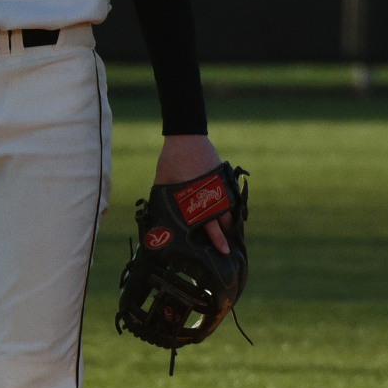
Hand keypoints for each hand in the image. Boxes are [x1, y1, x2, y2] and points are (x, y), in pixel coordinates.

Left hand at [155, 134, 230, 254]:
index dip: (218, 239)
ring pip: (230, 208)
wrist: (187, 136)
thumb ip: (163, 198)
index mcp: (197, 198)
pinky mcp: (223, 176)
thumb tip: (157, 213)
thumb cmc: (171, 160)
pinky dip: (229, 204)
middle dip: (227, 233)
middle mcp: (213, 194)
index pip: (211, 225)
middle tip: (226, 245)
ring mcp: (220, 184)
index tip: (224, 251)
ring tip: (228, 230)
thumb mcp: (163, 181)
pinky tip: (226, 211)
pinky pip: (230, 195)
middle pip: (225, 219)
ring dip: (229, 219)